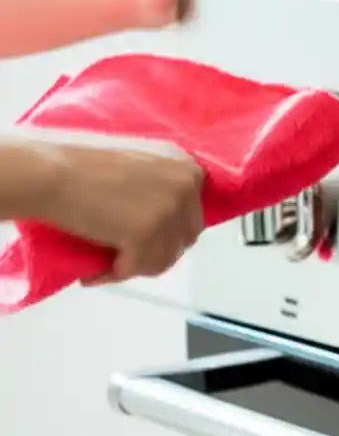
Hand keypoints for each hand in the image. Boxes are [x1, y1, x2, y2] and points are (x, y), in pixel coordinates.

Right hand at [32, 132, 204, 283]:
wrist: (48, 171)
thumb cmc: (77, 163)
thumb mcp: (137, 162)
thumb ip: (160, 183)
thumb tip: (167, 220)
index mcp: (185, 166)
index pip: (192, 212)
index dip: (168, 232)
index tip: (145, 239)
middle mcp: (185, 185)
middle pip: (184, 238)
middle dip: (157, 251)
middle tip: (127, 257)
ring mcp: (169, 209)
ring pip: (165, 258)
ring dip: (137, 267)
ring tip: (110, 265)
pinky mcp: (147, 233)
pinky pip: (139, 267)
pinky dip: (117, 274)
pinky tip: (96, 273)